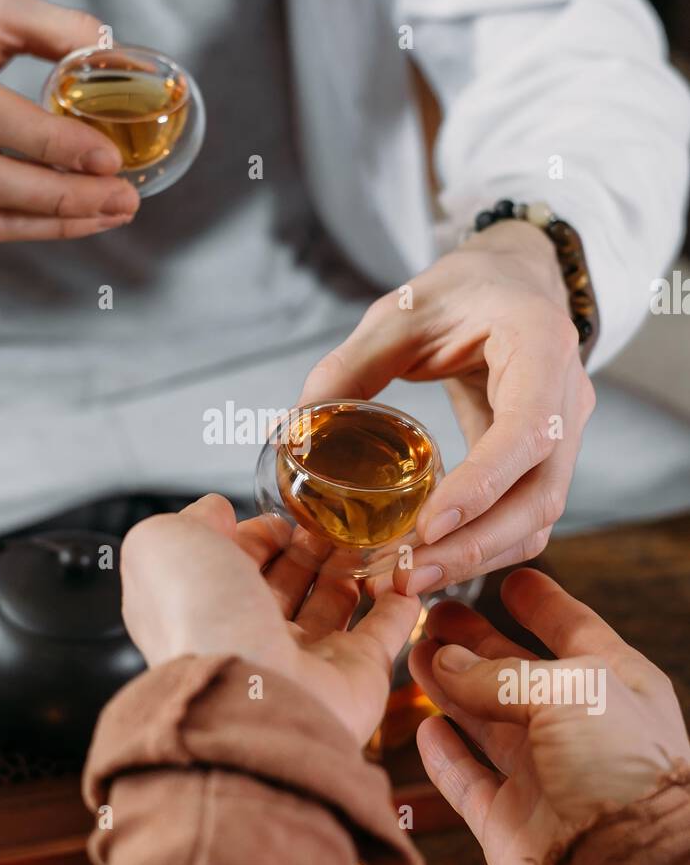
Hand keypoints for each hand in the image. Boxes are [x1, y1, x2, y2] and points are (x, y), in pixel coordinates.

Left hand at [120, 493, 421, 744]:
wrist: (248, 698)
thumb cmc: (200, 619)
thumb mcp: (165, 545)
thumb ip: (190, 520)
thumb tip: (217, 510)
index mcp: (206, 608)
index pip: (237, 563)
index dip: (257, 536)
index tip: (282, 515)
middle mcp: (253, 637)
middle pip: (288, 585)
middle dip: (308, 550)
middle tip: (331, 524)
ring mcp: (306, 660)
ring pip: (333, 606)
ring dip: (350, 570)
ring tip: (366, 540)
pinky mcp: (357, 677)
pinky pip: (384, 632)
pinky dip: (398, 601)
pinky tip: (403, 572)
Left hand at [299, 221, 595, 594]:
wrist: (514, 282)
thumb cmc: (462, 290)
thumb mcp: (401, 312)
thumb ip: (350, 366)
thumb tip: (295, 430)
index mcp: (542, 347)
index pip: (528, 431)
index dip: (482, 485)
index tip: (429, 526)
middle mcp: (569, 398)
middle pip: (540, 496)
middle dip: (474, 546)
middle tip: (408, 577)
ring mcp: (567, 436)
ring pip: (537, 520)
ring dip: (477, 559)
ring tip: (409, 582)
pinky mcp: (546, 462)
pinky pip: (523, 520)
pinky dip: (481, 549)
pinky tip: (430, 564)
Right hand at [410, 568, 689, 864]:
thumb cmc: (621, 768)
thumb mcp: (567, 690)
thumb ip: (498, 672)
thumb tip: (445, 659)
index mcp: (614, 685)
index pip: (574, 630)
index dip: (542, 604)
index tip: (512, 579)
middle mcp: (579, 728)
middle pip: (516, 674)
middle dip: (476, 643)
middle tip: (436, 616)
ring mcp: (543, 776)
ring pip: (486, 722)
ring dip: (450, 689)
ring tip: (415, 656)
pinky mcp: (509, 821)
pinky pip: (468, 779)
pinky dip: (445, 753)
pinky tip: (426, 726)